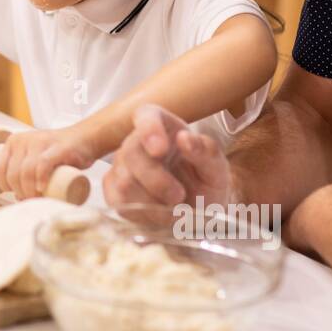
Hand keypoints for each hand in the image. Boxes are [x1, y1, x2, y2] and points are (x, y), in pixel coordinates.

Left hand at [0, 126, 97, 199]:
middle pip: (13, 173)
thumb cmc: (58, 153)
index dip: (4, 186)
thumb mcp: (35, 159)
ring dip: (29, 190)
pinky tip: (42, 188)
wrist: (84, 138)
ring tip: (37, 198)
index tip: (15, 194)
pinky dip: (40, 179)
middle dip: (19, 191)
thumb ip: (24, 174)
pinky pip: (43, 164)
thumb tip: (17, 197)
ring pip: (26, 171)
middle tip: (30, 200)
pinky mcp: (57, 148)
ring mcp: (40, 142)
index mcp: (14, 142)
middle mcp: (24, 140)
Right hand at [102, 104, 232, 216]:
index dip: (149, 129)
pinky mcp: (114, 191)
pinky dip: (143, 214)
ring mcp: (122, 166)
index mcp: (163, 125)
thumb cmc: (206, 183)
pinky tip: (160, 214)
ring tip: (174, 208)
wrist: (199, 212)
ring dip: (152, 202)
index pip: (146, 115)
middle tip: (179, 196)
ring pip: (124, 182)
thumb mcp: (217, 168)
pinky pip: (119, 202)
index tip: (160, 149)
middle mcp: (137, 141)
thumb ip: (206, 151)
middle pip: (132, 154)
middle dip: (156, 181)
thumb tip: (184, 138)